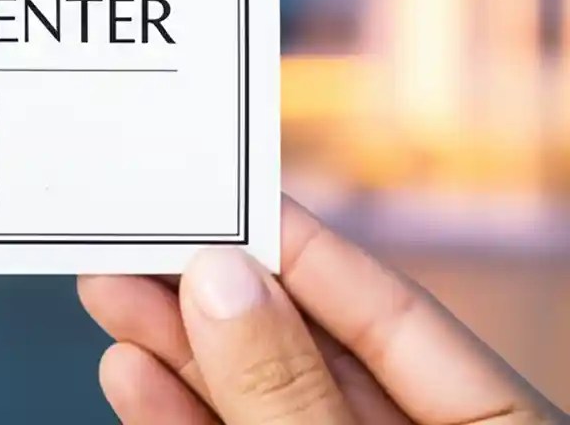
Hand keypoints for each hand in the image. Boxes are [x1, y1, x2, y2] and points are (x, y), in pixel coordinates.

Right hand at [79, 197, 566, 423]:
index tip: (223, 197)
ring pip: (254, 398)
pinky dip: (178, 417)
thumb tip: (221, 282)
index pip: (390, 312)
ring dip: (176, 349)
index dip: (300, 248)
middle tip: (134, 238)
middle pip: (304, 348)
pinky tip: (132, 374)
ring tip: (108, 291)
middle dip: (211, 294)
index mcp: (491, 424)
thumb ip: (291, 389)